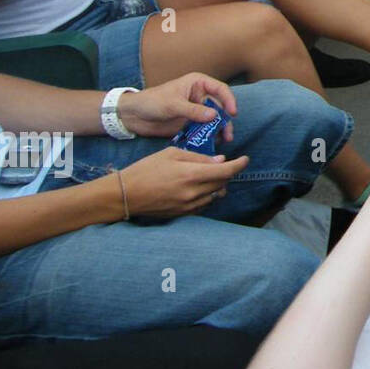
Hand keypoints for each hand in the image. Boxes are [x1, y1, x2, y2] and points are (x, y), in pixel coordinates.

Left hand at [117, 73, 237, 139]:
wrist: (133, 115)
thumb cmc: (151, 101)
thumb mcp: (173, 104)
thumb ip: (193, 110)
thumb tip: (214, 116)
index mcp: (198, 84)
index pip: (220, 89)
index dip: (229, 100)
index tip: (232, 114)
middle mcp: (200, 96)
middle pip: (220, 107)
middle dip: (226, 121)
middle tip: (228, 134)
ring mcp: (196, 111)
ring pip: (214, 120)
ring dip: (220, 130)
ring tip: (223, 141)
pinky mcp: (190, 123)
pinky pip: (204, 130)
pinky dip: (209, 136)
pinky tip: (212, 144)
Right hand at [118, 148, 249, 218]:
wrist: (124, 195)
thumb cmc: (146, 169)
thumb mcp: (172, 154)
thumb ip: (199, 158)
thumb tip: (220, 160)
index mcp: (191, 175)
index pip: (226, 171)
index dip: (239, 165)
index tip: (246, 159)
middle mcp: (193, 193)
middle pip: (223, 184)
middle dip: (227, 174)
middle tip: (221, 165)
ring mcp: (188, 206)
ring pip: (215, 196)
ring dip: (217, 186)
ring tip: (208, 176)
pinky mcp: (183, 214)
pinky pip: (204, 205)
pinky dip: (207, 196)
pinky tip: (198, 188)